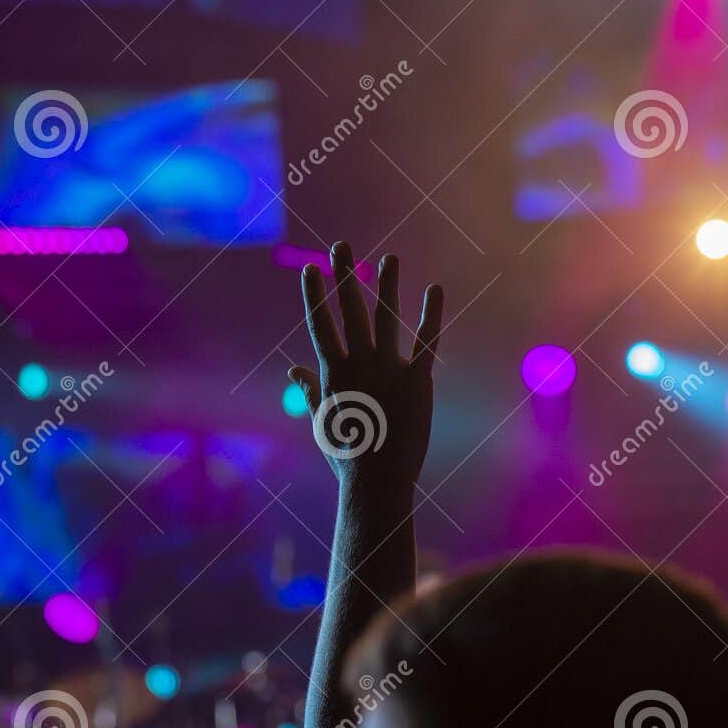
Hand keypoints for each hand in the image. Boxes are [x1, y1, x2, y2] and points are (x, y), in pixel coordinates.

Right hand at [288, 242, 442, 494]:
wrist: (377, 481)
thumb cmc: (346, 456)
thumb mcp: (322, 422)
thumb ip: (310, 391)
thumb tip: (293, 371)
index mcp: (332, 373)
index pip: (320, 325)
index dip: (314, 296)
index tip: (310, 270)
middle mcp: (358, 364)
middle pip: (350, 311)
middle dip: (344, 275)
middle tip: (340, 246)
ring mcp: (388, 369)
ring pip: (386, 318)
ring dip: (386, 285)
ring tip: (388, 258)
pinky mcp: (417, 380)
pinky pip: (426, 341)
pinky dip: (431, 314)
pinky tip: (434, 289)